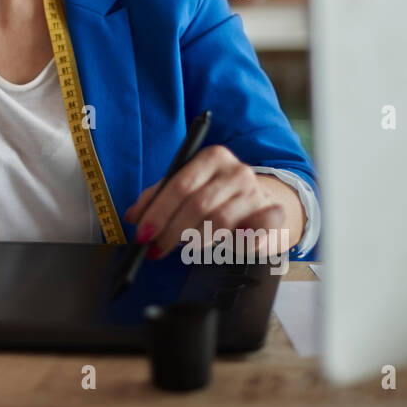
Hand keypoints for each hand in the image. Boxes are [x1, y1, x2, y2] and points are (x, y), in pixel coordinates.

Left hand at [123, 145, 305, 259]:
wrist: (264, 201)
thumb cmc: (218, 196)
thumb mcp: (190, 187)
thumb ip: (160, 196)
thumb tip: (132, 216)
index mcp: (212, 157)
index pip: (180, 184)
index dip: (158, 211)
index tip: (142, 233)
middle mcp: (236, 171)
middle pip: (198, 203)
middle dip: (171, 230)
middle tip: (155, 249)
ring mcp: (256, 193)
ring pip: (220, 220)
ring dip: (196, 239)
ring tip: (183, 248)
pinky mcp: (273, 215)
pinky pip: (256, 231)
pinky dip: (241, 240)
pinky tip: (231, 244)